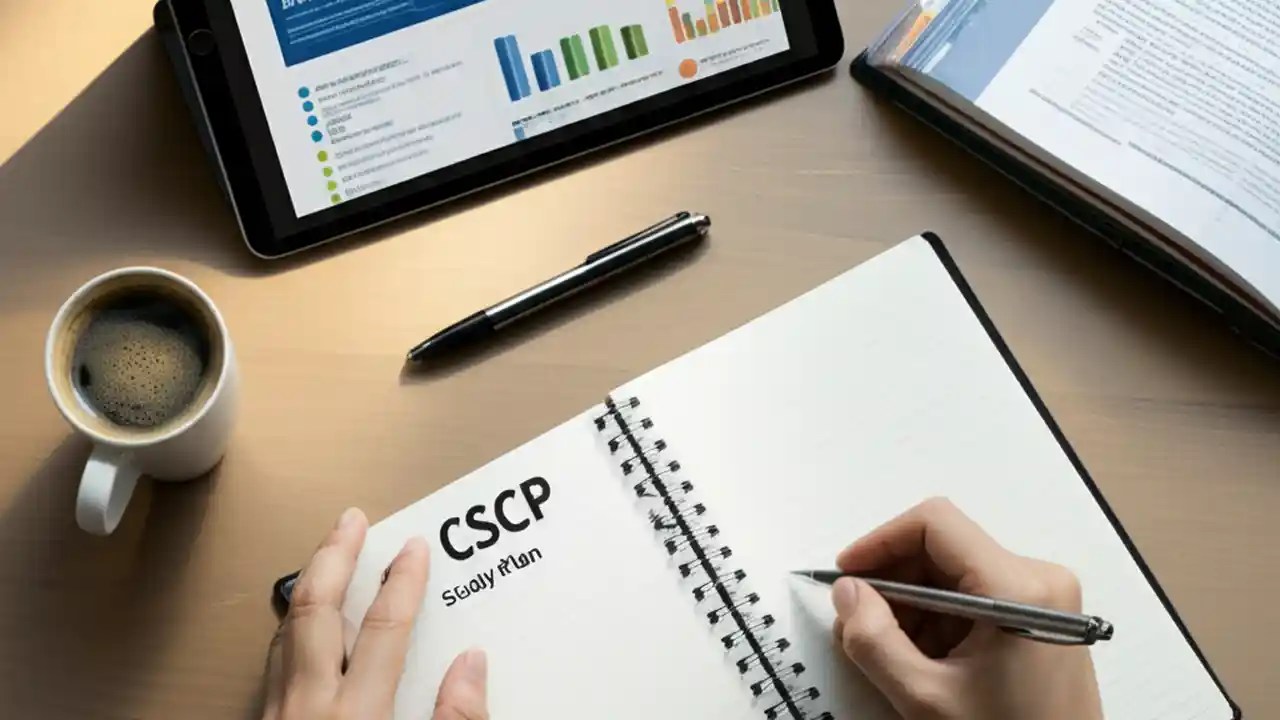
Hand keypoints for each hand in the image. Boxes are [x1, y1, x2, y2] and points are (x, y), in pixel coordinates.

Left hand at [262, 508, 489, 719]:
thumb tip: (471, 662)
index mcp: (356, 713)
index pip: (383, 626)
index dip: (404, 581)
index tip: (416, 548)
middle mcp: (308, 703)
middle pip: (315, 608)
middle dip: (334, 556)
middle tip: (351, 520)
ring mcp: (277, 712)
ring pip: (287, 629)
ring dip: (311, 585)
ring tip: (332, 556)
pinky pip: (278, 659)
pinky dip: (297, 625)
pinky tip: (311, 622)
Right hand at [831, 498, 1102, 719]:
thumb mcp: (927, 699)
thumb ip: (875, 641)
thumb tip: (847, 593)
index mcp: (1018, 587)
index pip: (935, 524)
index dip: (880, 542)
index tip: (847, 575)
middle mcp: (1038, 578)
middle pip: (943, 548)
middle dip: (893, 582)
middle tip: (857, 622)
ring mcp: (1044, 597)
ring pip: (954, 574)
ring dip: (913, 606)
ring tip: (890, 652)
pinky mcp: (1041, 617)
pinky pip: (974, 597)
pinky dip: (939, 620)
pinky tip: (923, 660)